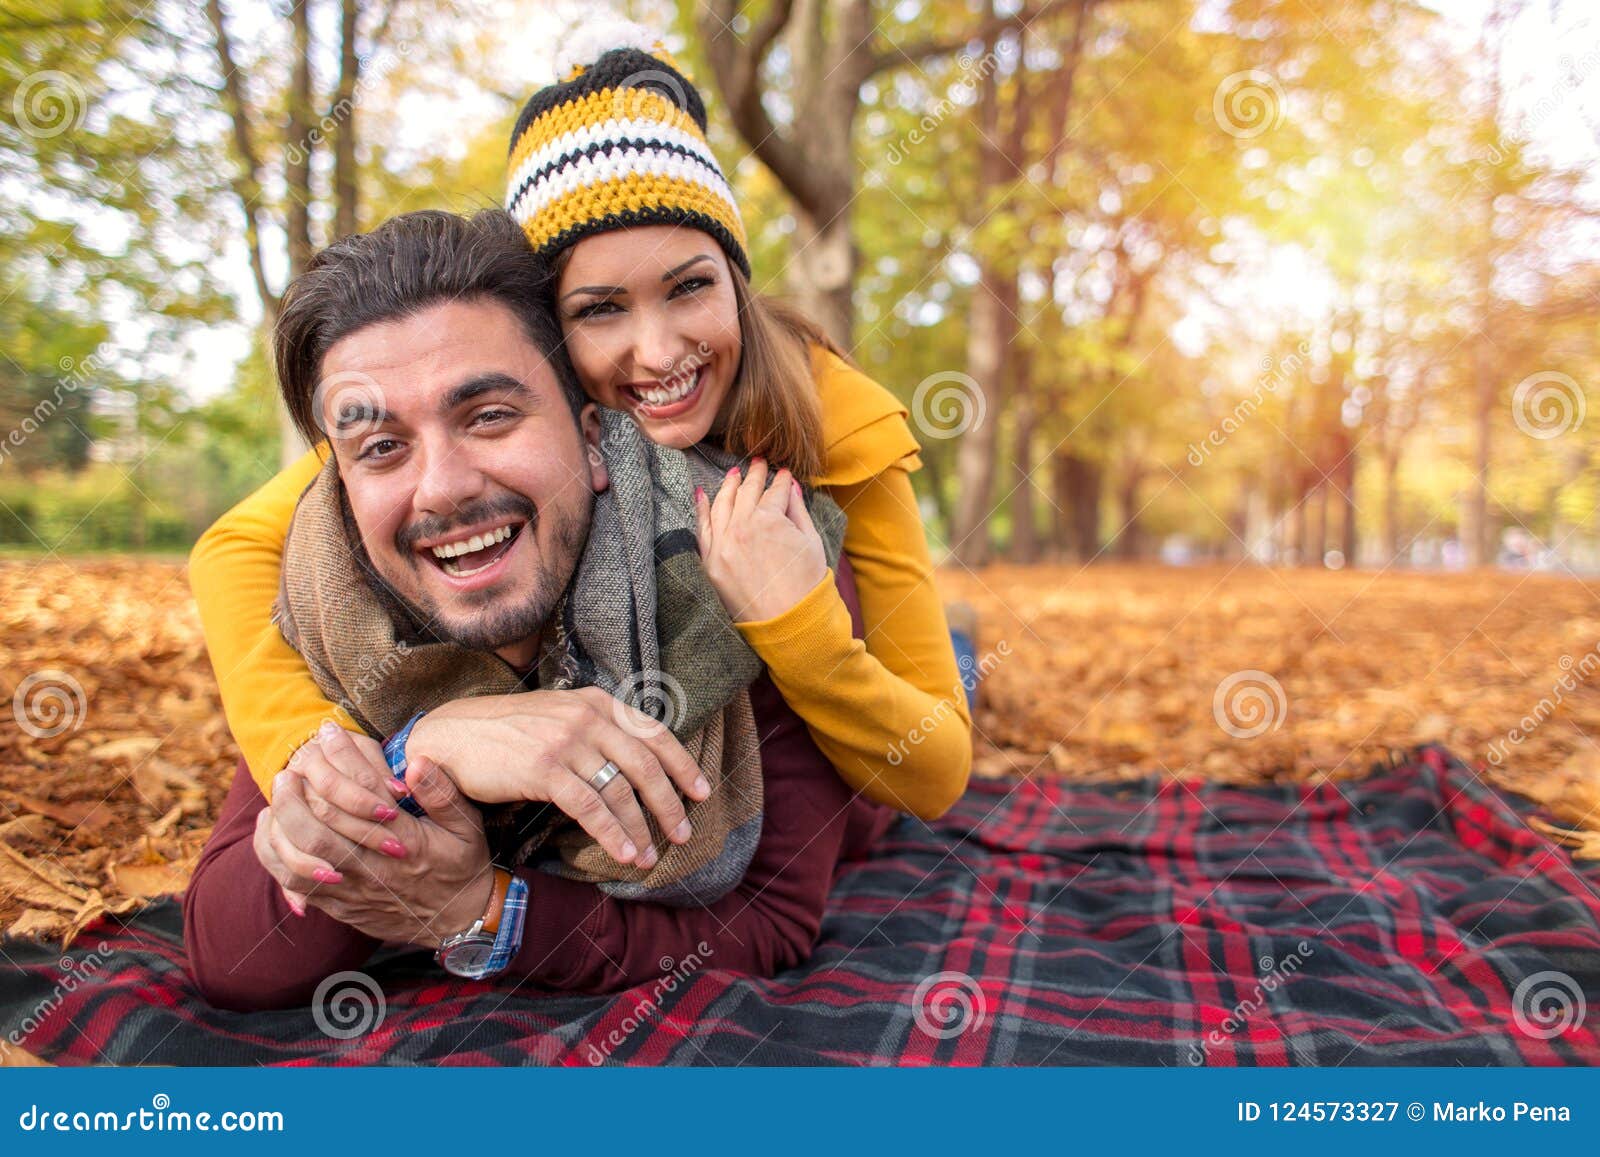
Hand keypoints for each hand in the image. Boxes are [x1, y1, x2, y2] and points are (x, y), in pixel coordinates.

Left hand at [254, 750, 493, 947]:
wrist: (459, 920)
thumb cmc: (462, 865)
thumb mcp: (466, 825)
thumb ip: (441, 793)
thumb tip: (416, 762)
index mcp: (404, 844)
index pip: (359, 801)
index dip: (339, 762)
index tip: (327, 736)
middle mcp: (373, 870)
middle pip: (317, 833)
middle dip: (295, 798)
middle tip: (288, 772)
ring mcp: (352, 892)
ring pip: (299, 862)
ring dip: (281, 828)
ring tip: (277, 799)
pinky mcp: (339, 908)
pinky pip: (296, 886)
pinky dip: (277, 859)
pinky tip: (274, 834)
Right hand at [406, 688, 710, 868]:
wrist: (452, 735)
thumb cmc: (509, 731)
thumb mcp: (560, 716)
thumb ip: (597, 731)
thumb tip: (637, 762)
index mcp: (596, 702)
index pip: (653, 733)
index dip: (681, 765)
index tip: (701, 792)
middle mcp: (586, 717)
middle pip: (644, 764)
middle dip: (669, 803)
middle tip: (682, 832)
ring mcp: (565, 742)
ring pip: (619, 790)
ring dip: (639, 828)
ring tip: (649, 855)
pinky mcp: (544, 769)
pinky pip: (590, 808)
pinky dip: (612, 834)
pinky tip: (623, 853)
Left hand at [694, 457, 826, 622]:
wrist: (790, 623)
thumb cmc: (807, 584)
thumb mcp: (811, 541)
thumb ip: (797, 510)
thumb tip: (790, 487)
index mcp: (769, 519)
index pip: (774, 492)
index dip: (781, 481)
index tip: (784, 474)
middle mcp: (741, 527)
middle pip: (747, 493)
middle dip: (754, 476)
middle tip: (759, 463)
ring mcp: (722, 545)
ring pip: (722, 505)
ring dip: (729, 486)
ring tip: (734, 473)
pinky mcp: (711, 563)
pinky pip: (702, 529)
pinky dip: (701, 509)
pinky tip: (702, 493)